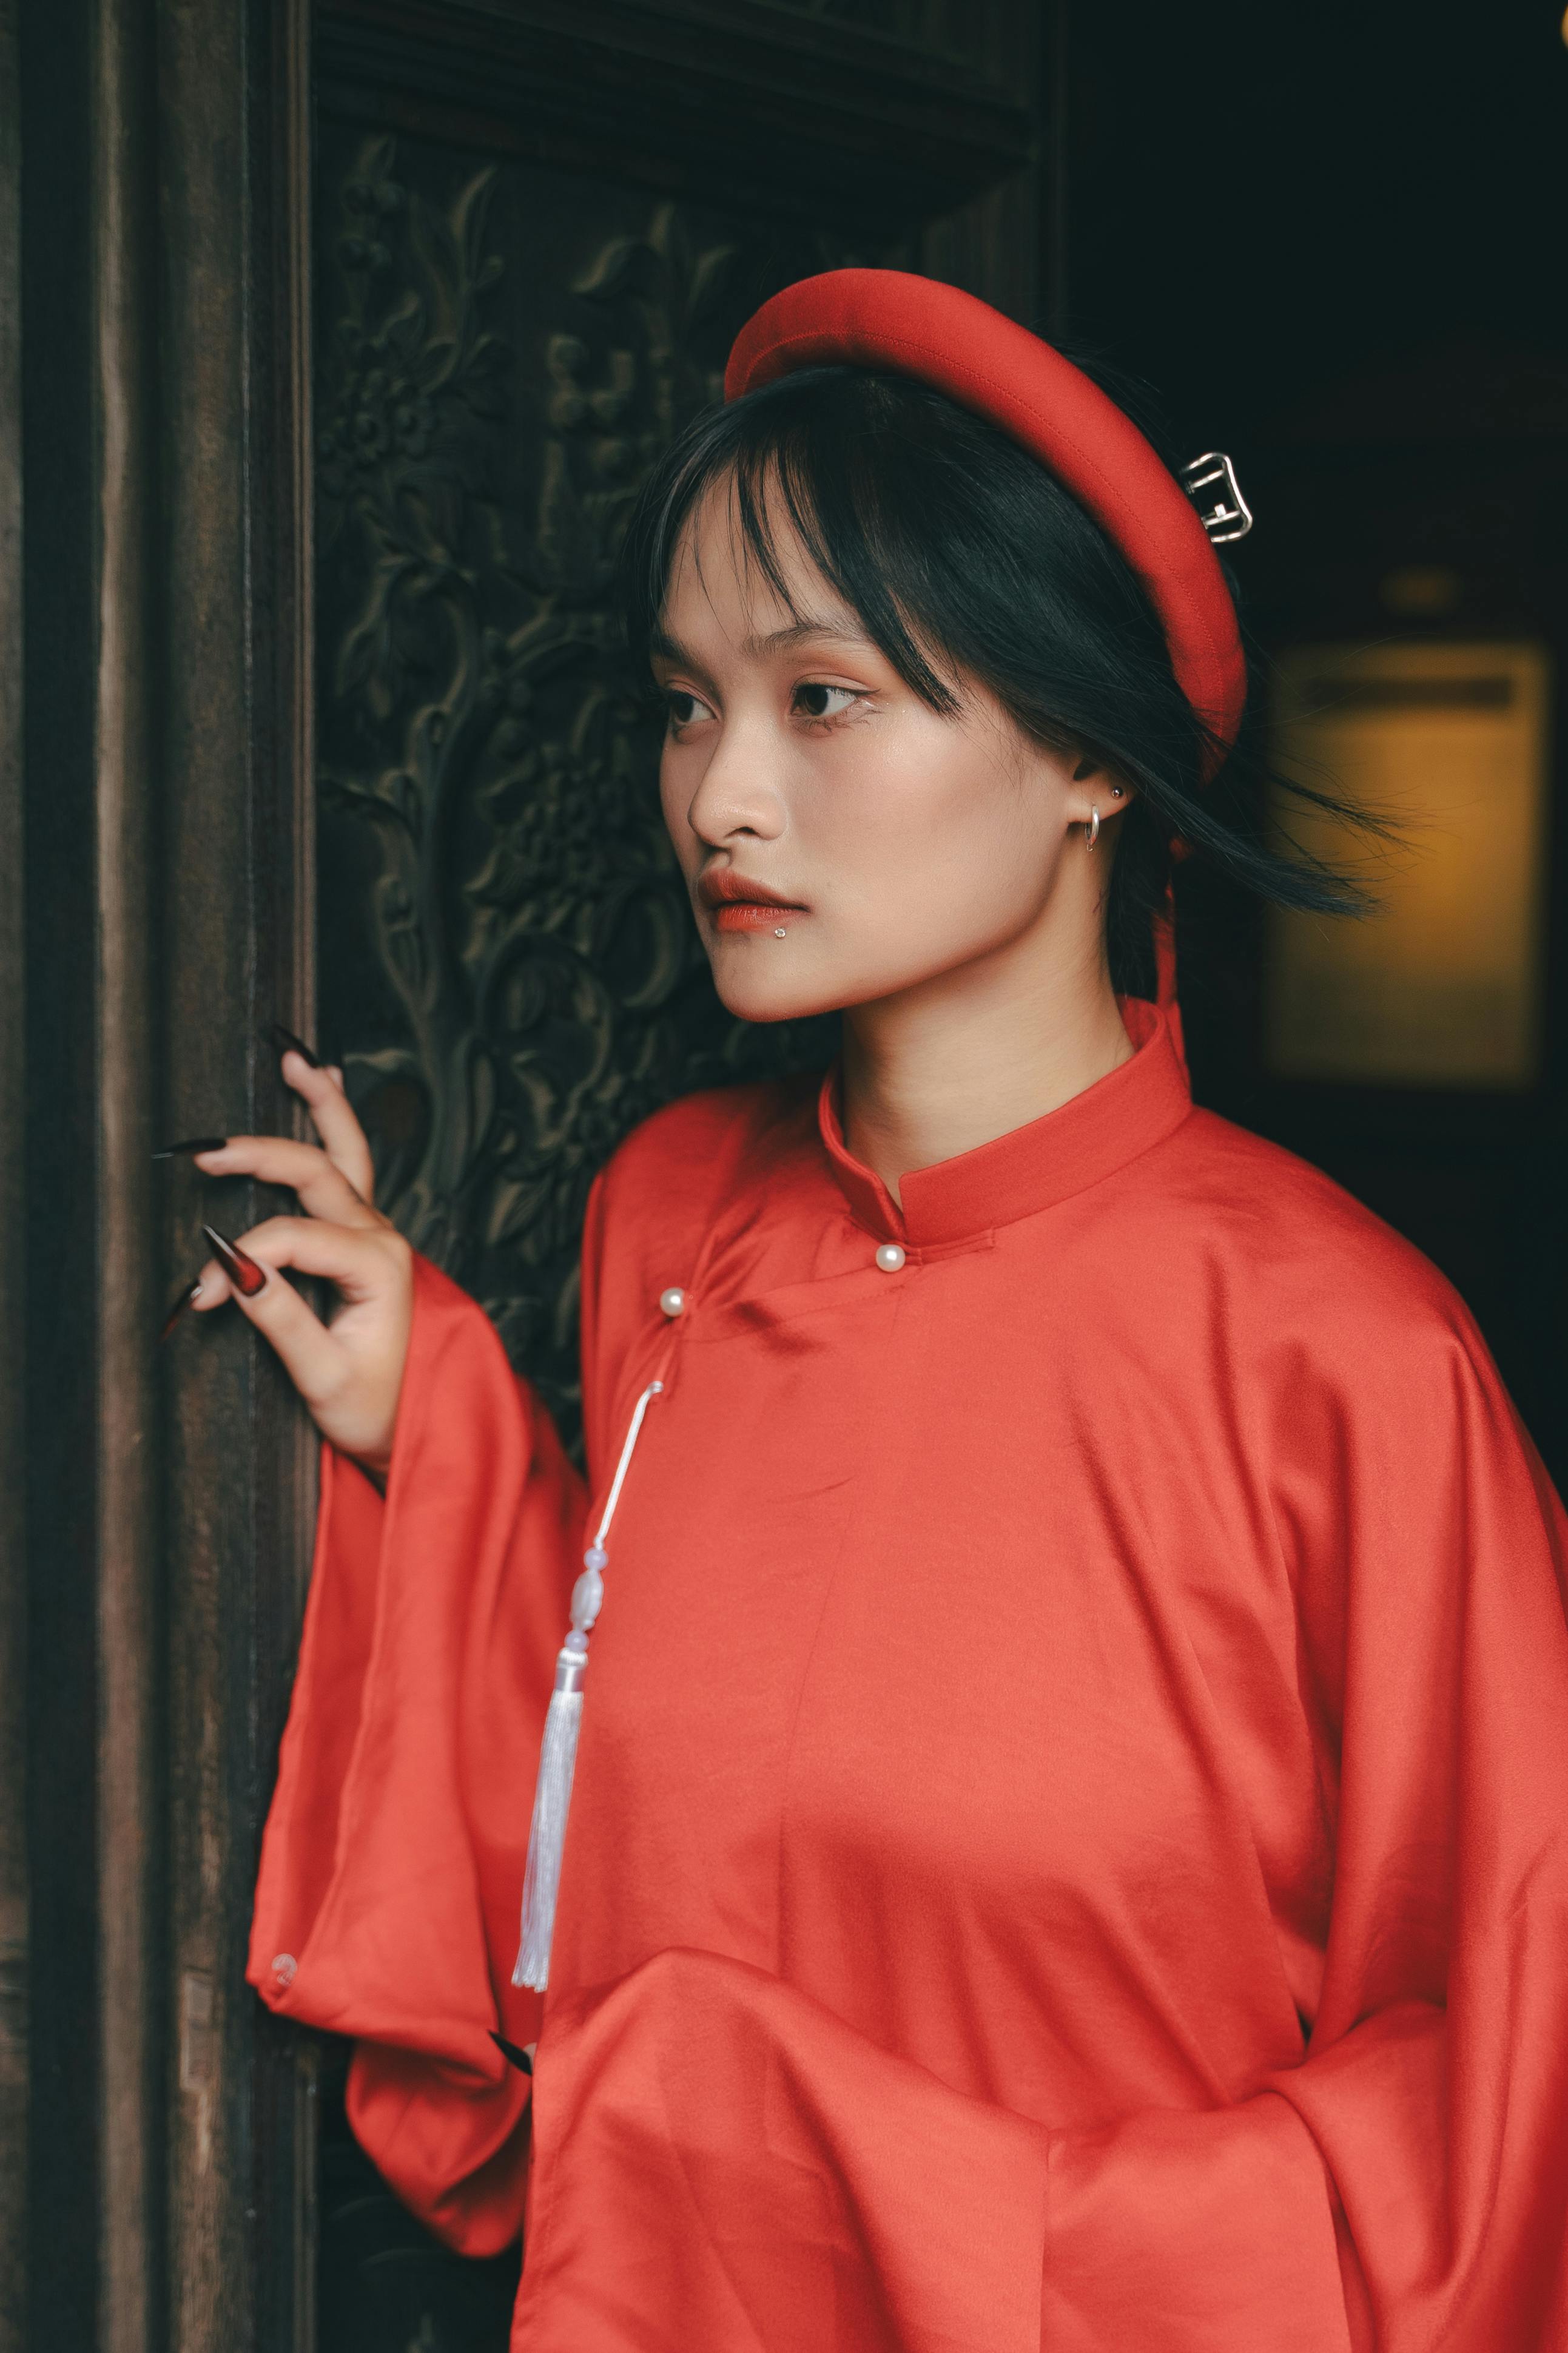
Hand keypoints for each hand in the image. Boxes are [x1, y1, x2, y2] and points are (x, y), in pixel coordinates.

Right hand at [184, 1051, 413, 1474]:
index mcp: (378, 1268)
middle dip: (261, 1152)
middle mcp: (383, 1240)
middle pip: (318, 1172)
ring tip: (295, 1058)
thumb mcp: (324, 1375)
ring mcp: (379, 1235)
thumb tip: (228, 1265)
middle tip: (206, 1153)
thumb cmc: (378, 1411)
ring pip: (348, 1154)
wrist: (421, 1430)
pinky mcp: (367, 1241)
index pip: (289, 1240)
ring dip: (320, 1103)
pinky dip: (335, 1126)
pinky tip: (328, 1084)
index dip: (237, 1263)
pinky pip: (354, 1169)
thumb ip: (279, 1317)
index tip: (198, 1300)